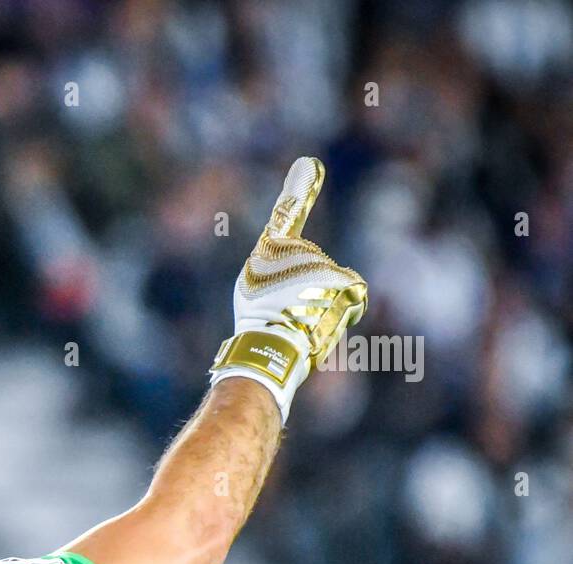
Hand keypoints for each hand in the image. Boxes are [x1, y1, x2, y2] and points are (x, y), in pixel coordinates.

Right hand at [209, 156, 367, 423]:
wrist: (264, 353)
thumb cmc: (256, 332)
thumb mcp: (257, 296)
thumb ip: (272, 286)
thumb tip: (283, 241)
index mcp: (269, 254)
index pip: (286, 217)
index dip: (298, 192)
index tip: (309, 165)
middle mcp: (294, 254)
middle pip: (315, 270)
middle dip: (309, 293)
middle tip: (286, 317)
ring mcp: (316, 266)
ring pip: (332, 287)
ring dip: (324, 307)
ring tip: (300, 324)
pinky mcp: (336, 281)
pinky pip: (351, 293)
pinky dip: (343, 307)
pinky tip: (324, 322)